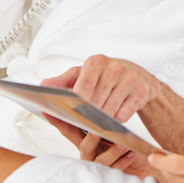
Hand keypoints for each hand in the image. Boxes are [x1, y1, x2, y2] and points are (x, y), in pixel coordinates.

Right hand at [42, 113, 153, 177]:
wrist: (141, 165)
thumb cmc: (122, 145)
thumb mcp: (109, 125)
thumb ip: (97, 111)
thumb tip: (85, 91)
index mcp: (84, 141)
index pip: (69, 129)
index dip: (58, 121)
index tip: (49, 110)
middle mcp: (89, 154)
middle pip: (85, 146)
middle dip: (90, 139)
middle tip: (96, 131)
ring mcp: (100, 167)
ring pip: (101, 160)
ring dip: (111, 152)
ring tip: (121, 144)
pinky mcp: (113, 176)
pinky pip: (116, 170)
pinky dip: (123, 162)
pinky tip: (131, 153)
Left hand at [44, 55, 162, 122]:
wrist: (139, 77)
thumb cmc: (106, 76)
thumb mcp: (83, 74)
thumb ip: (63, 81)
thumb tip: (43, 86)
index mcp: (96, 62)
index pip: (82, 88)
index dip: (75, 103)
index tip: (70, 112)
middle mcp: (114, 68)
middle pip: (94, 104)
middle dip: (87, 115)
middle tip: (84, 120)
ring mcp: (129, 80)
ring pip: (108, 112)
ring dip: (101, 120)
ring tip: (99, 118)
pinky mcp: (140, 92)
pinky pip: (122, 116)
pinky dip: (116, 120)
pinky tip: (115, 113)